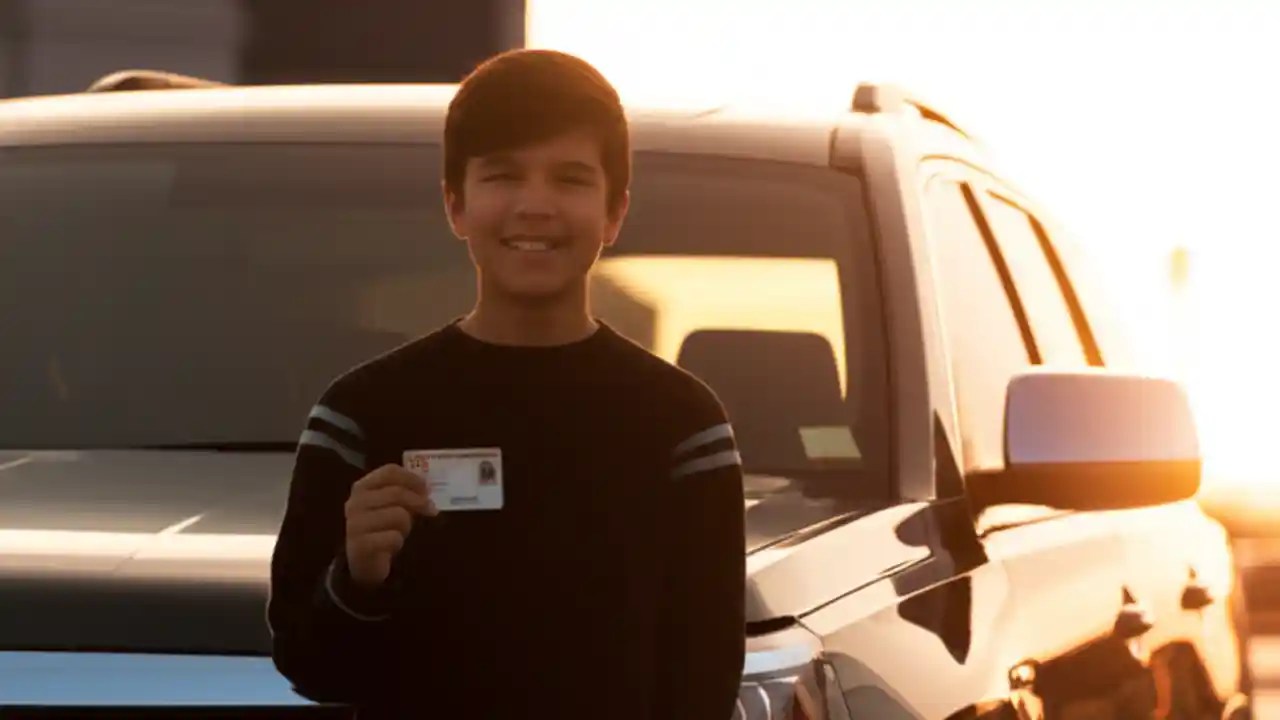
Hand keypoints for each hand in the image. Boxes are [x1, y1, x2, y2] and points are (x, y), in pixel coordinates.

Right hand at [344, 464, 436, 587]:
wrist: (363, 562)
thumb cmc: (381, 528)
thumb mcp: (391, 506)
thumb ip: (405, 493)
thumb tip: (427, 490)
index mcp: (362, 487)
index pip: (389, 471)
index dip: (412, 478)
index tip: (427, 489)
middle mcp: (355, 503)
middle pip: (397, 493)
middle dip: (418, 502)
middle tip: (430, 511)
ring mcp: (355, 524)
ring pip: (399, 515)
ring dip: (406, 526)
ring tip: (400, 532)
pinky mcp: (361, 545)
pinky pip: (394, 537)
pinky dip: (398, 542)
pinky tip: (391, 546)